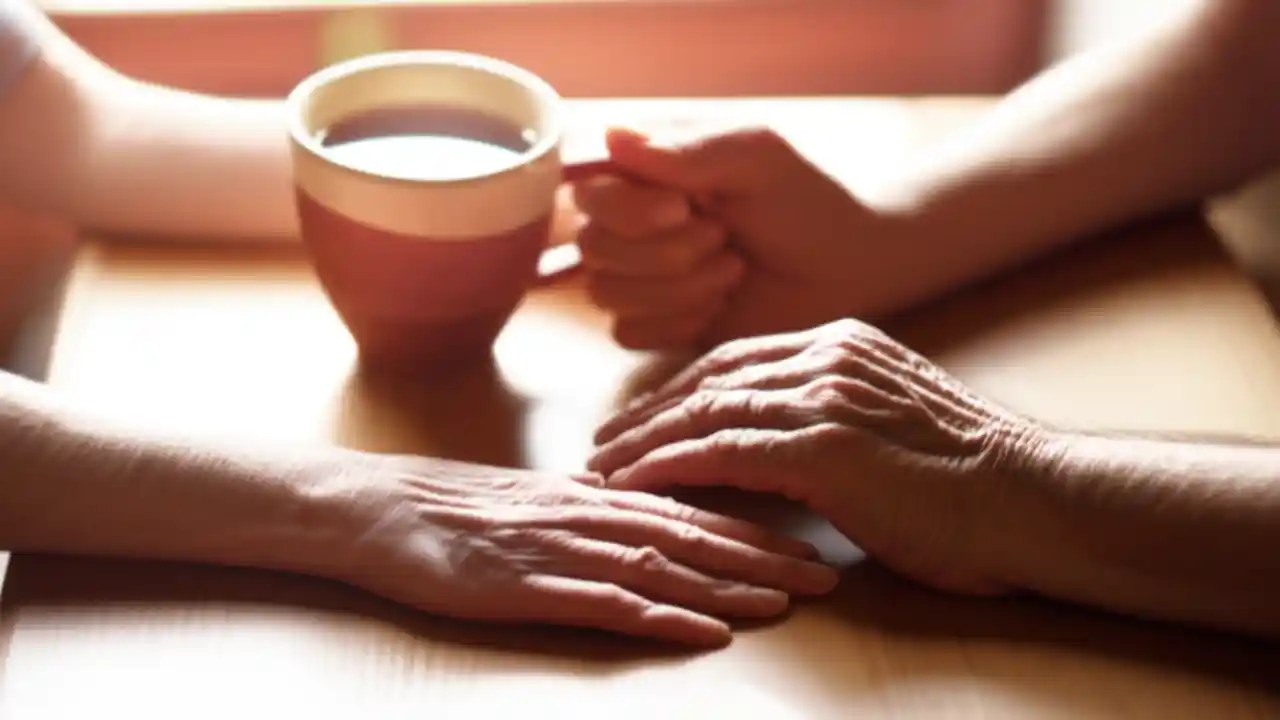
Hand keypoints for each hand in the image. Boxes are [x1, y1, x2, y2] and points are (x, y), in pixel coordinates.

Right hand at [322, 454, 838, 646]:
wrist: (382, 509)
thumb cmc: (459, 508)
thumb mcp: (539, 502)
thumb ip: (598, 510)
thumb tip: (652, 519)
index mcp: (598, 494)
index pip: (694, 510)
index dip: (756, 529)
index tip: (811, 543)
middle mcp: (592, 515)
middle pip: (695, 538)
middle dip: (765, 558)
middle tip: (826, 577)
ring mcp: (563, 549)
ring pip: (664, 566)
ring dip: (730, 586)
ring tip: (786, 603)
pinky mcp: (530, 587)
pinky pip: (607, 603)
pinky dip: (662, 618)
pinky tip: (704, 632)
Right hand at [572, 128, 909, 348]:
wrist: (846, 269)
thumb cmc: (805, 201)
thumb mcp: (755, 157)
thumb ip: (685, 150)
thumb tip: (611, 135)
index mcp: (644, 171)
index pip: (585, 189)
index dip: (625, 209)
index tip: (682, 206)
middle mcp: (629, 223)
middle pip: (591, 246)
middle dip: (666, 252)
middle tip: (724, 240)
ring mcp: (639, 276)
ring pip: (605, 293)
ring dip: (678, 287)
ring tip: (731, 270)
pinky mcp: (656, 324)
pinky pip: (627, 332)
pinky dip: (677, 322)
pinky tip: (718, 306)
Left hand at [588, 319, 1039, 596]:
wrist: (1037, 498)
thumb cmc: (975, 476)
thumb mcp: (894, 423)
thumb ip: (836, 416)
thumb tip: (780, 442)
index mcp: (845, 343)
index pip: (737, 358)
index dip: (681, 389)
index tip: (643, 417)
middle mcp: (828, 358)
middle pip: (709, 378)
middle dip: (648, 412)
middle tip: (603, 442)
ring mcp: (825, 398)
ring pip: (705, 411)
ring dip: (644, 441)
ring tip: (602, 467)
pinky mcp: (823, 447)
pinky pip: (720, 451)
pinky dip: (668, 465)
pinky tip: (634, 482)